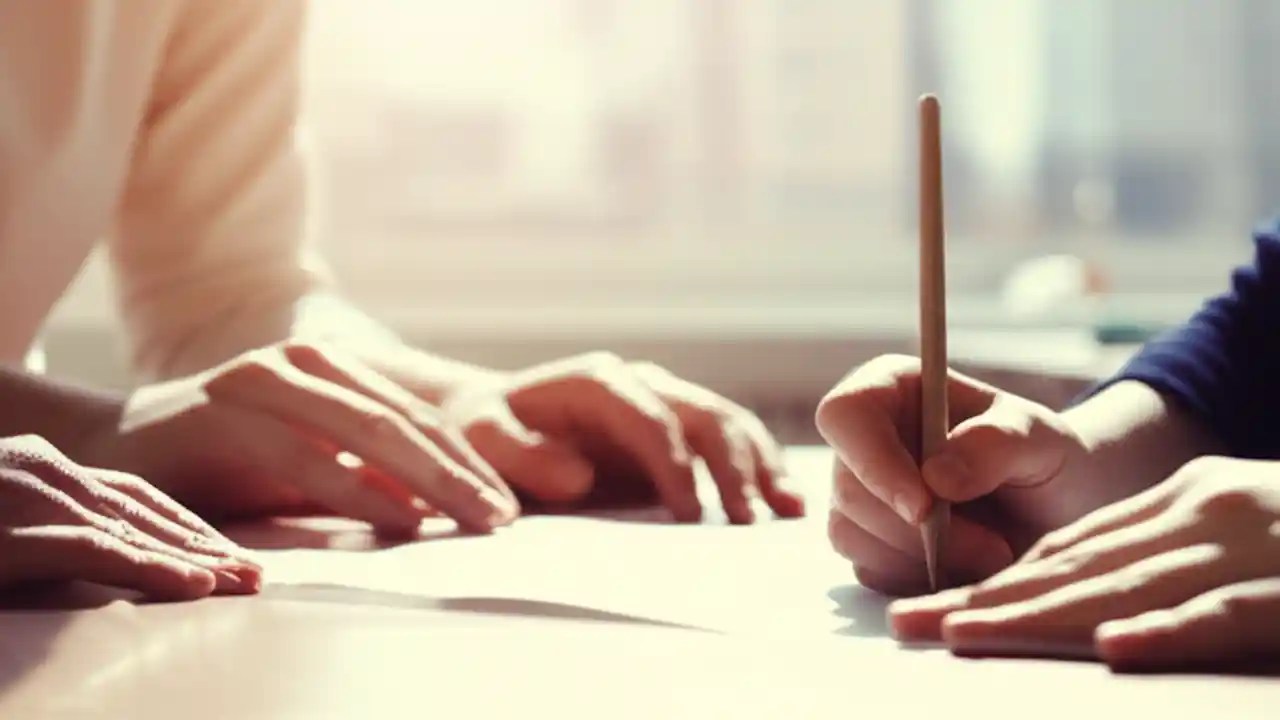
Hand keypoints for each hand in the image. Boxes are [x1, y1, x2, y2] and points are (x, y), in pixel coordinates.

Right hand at [0, 435, 259, 600]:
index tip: (227, 555)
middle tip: (255, 573)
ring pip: (132, 531)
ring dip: (194, 559)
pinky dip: (150, 568)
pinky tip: (195, 585)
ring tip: (244, 581)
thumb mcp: (2, 518)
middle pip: (144, 513)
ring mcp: (27, 498)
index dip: (184, 527)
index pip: (132, 496)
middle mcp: (44, 472)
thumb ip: (41, 526)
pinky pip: (95, 551)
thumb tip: (85, 546)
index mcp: (42, 466)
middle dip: (203, 545)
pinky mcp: (9, 537)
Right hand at [82, 342, 517, 535]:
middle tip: (504, 517)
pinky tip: (400, 519)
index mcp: (335, 369)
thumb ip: (368, 468)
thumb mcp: (310, 457)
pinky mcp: (229, 413)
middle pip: (406, 422)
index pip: (418, 417)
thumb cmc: (230, 459)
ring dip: (430, 481)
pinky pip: (308, 456)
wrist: (124, 444)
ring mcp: (267, 381)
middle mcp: (307, 364)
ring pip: (369, 432)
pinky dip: (360, 490)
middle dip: (463, 473)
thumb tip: (441, 503)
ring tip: (472, 518)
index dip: (468, 461)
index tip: (507, 505)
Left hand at [441, 353, 803, 523]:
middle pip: (702, 415)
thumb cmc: (483, 433)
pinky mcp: (678, 430)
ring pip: (726, 423)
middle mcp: (640, 383)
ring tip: (785, 510)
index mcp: (596, 382)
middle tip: (747, 521)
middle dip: (730, 467)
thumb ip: (520, 455)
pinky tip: (783, 501)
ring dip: (759, 465)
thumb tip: (579, 476)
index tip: (688, 515)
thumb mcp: (482, 439)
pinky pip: (730, 441)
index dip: (673, 465)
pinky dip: (759, 466)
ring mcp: (664, 402)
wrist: (491, 420)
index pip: (649, 418)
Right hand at [815, 354, 1087, 594]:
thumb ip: (996, 444)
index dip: (873, 462)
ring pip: (851, 534)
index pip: (846, 416)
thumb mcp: (1042, 440)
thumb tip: (936, 476)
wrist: (1059, 512)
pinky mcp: (868, 541)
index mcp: (893, 390)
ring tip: (990, 557)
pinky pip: (869, 569)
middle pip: (848, 488)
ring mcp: (861, 492)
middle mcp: (865, 438)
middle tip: (992, 549)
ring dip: (920, 560)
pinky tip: (965, 569)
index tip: (923, 509)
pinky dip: (917, 579)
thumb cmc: (1048, 459)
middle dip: (914, 531)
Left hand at [887, 455, 1279, 671]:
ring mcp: (1255, 547)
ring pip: (1128, 587)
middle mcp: (1209, 512)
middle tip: (911, 626)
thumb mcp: (1239, 524)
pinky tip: (1110, 653)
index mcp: (1190, 497)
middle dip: (989, 599)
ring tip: (964, 635)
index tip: (937, 608)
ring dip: (1040, 614)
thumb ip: (1169, 553)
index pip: (1077, 545)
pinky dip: (1168, 633)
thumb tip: (1094, 605)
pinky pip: (1225, 615)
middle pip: (1080, 564)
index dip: (1001, 577)